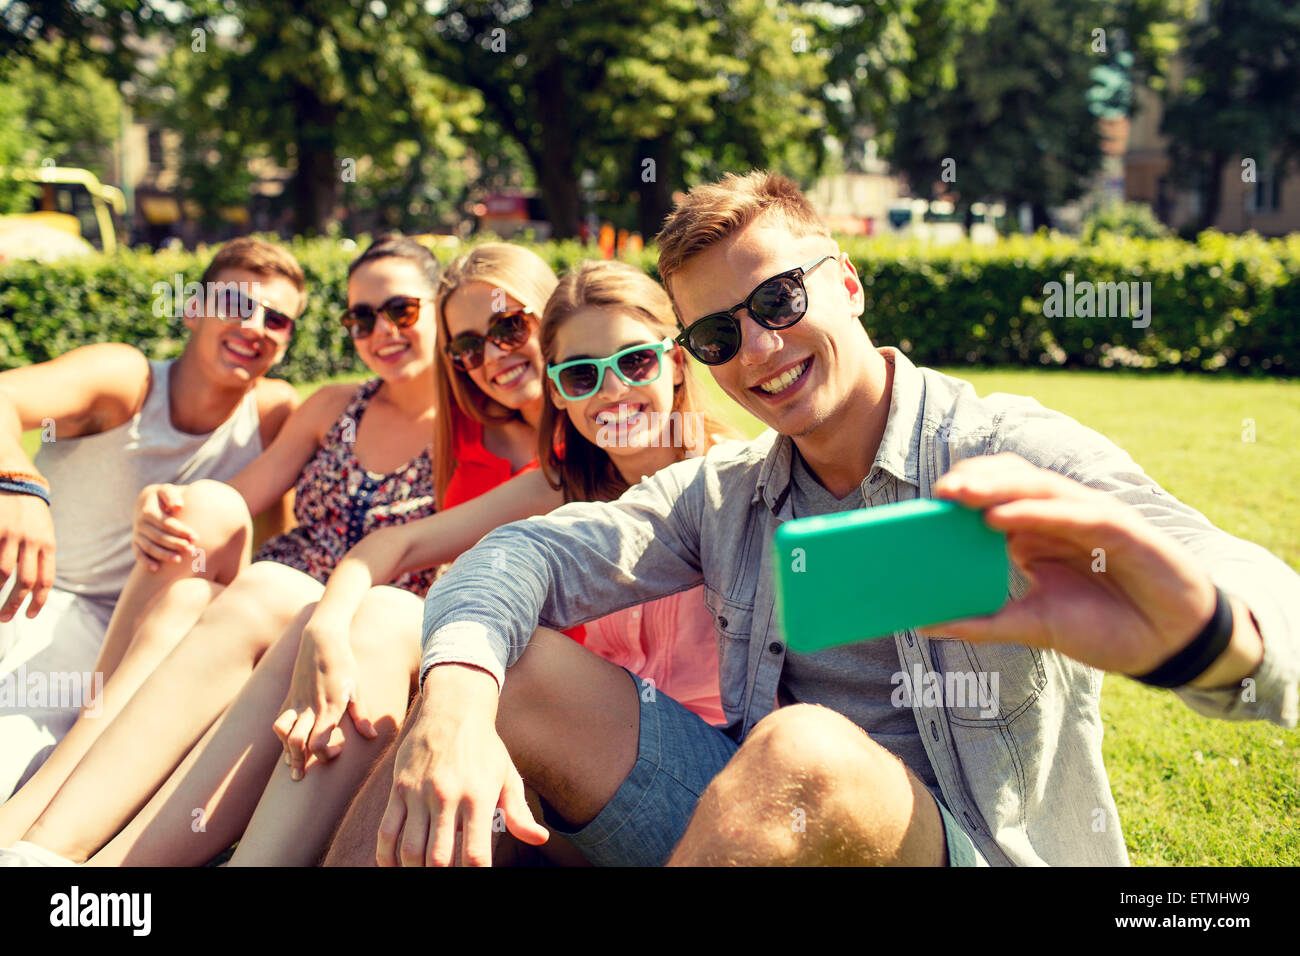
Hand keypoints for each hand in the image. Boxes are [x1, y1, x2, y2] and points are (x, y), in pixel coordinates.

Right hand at [0, 491, 54, 620]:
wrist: (18, 481)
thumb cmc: (30, 511)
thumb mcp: (43, 531)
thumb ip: (42, 554)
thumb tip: (38, 584)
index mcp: (48, 544)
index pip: (46, 580)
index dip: (38, 602)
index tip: (30, 616)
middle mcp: (32, 541)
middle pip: (24, 582)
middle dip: (14, 605)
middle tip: (5, 618)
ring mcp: (12, 535)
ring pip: (3, 573)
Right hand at [132, 483, 196, 571]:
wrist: (150, 500)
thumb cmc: (166, 496)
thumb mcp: (168, 491)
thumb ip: (172, 496)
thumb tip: (178, 507)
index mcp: (148, 507)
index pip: (164, 522)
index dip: (179, 530)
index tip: (195, 537)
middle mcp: (140, 521)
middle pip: (157, 536)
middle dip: (175, 544)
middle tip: (191, 550)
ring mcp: (137, 532)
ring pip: (149, 546)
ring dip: (163, 554)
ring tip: (179, 560)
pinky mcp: (136, 541)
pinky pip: (138, 553)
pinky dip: (145, 561)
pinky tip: (156, 569)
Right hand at [273, 621, 375, 779]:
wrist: (321, 640)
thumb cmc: (344, 663)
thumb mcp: (357, 688)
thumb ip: (361, 715)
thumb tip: (371, 736)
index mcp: (330, 706)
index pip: (320, 741)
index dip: (324, 754)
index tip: (333, 755)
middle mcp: (311, 706)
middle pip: (296, 742)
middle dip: (297, 762)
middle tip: (300, 777)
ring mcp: (297, 701)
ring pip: (283, 733)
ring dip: (285, 750)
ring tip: (291, 764)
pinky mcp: (290, 697)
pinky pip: (280, 721)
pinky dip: (281, 736)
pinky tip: (288, 744)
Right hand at [378, 665, 548, 866]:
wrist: (453, 710)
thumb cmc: (485, 748)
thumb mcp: (508, 776)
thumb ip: (519, 812)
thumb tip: (540, 839)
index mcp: (479, 796)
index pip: (475, 853)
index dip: (473, 876)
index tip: (474, 879)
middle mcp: (448, 796)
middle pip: (437, 858)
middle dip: (440, 878)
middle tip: (445, 880)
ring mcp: (419, 793)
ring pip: (409, 850)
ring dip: (414, 871)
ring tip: (422, 874)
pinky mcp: (399, 788)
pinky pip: (387, 832)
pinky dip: (387, 857)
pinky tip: (395, 866)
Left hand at [918, 453, 1219, 675]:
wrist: (1170, 645)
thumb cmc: (1106, 627)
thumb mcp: (1035, 625)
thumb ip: (984, 622)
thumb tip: (926, 624)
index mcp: (1035, 531)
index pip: (993, 496)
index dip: (960, 493)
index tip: (922, 504)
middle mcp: (1059, 516)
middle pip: (1010, 483)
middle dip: (972, 483)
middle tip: (938, 492)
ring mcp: (1090, 517)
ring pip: (1038, 489)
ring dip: (997, 488)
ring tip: (959, 494)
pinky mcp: (1121, 529)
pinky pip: (1074, 513)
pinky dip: (1037, 512)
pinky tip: (1003, 520)